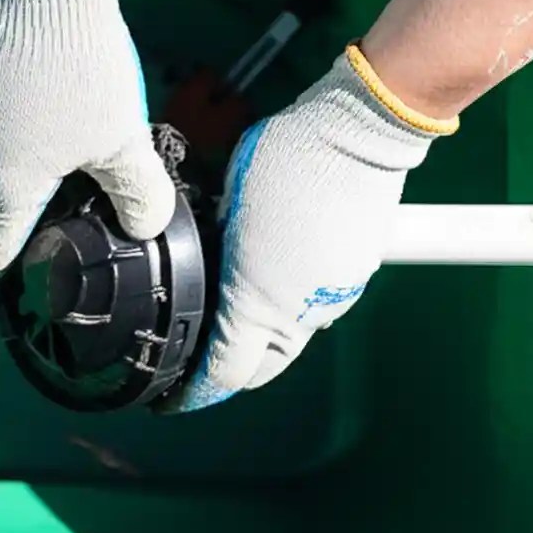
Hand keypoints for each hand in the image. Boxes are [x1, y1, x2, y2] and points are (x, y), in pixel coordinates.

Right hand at [0, 0, 174, 275]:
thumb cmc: (81, 70)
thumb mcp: (123, 136)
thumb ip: (138, 191)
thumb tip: (146, 227)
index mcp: (4, 188)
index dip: (12, 258)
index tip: (25, 253)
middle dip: (23, 173)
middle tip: (62, 142)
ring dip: (1, 132)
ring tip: (43, 97)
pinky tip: (15, 71)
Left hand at [155, 44, 455, 413]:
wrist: (359, 135)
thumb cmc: (284, 161)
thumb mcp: (224, 205)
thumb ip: (212, 247)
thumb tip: (203, 257)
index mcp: (257, 302)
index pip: (224, 373)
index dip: (195, 392)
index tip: (173, 396)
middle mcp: (300, 314)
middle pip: (260, 370)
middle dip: (230, 370)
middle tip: (202, 357)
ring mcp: (332, 299)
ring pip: (290, 340)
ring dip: (262, 336)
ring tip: (234, 314)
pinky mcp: (354, 279)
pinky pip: (315, 310)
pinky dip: (291, 307)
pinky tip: (274, 278)